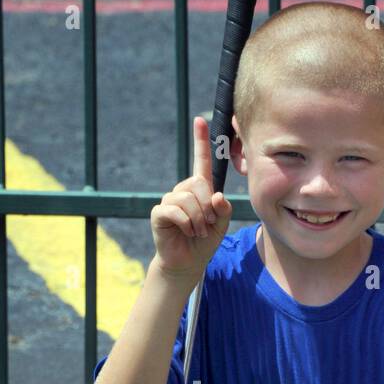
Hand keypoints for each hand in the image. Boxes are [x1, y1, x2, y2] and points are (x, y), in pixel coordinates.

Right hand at [151, 116, 231, 279]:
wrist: (187, 263)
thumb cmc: (204, 242)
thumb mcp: (221, 225)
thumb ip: (224, 210)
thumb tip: (217, 196)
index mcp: (199, 189)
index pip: (201, 161)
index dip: (200, 141)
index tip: (200, 120)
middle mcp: (182, 190)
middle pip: (198, 184)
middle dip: (207, 207)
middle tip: (207, 225)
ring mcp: (169, 200)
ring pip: (188, 199)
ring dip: (198, 220)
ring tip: (197, 232)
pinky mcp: (159, 213)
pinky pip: (175, 210)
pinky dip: (186, 224)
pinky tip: (186, 232)